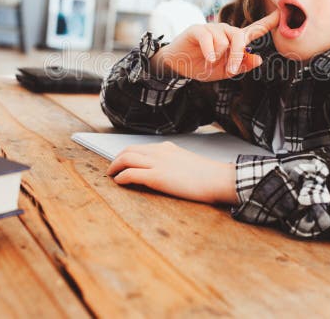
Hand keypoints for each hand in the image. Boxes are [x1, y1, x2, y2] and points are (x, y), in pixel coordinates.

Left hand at [106, 141, 238, 204]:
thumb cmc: (208, 175)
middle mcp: (160, 152)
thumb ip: (174, 162)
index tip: (122, 161)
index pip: (140, 147)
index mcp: (167, 148)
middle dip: (116, 159)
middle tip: (112, 169)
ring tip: (111, 175)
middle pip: (129, 150)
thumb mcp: (187, 162)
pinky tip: (119, 182)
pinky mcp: (156, 177)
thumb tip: (167, 171)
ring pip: (126, 158)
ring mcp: (157, 163)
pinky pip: (130, 174)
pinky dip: (121, 177)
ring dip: (114, 166)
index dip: (127, 154)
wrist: (218, 179)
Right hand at [150, 10, 278, 81]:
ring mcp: (211, 28)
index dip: (269, 22)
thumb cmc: (202, 66)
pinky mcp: (198, 29)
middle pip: (240, 38)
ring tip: (208, 62)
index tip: (282, 14)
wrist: (179, 66)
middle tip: (231, 70)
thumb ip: (242, 65)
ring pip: (224, 42)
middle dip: (237, 56)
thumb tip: (259, 59)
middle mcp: (225, 31)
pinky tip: (205, 58)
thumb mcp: (225, 71)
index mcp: (234, 40)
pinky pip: (209, 39)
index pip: (255, 30)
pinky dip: (209, 53)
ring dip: (217, 57)